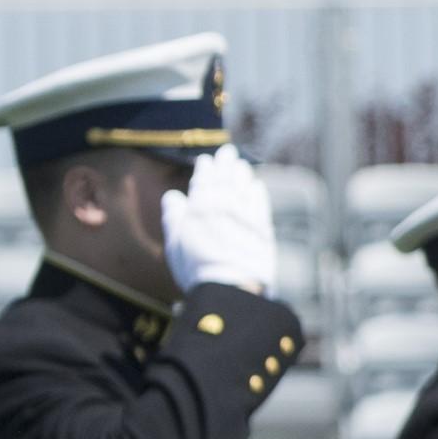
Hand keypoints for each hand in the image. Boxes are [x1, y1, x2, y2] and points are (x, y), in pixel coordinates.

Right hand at [160, 145, 274, 295]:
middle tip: (228, 151)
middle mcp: (226, 207)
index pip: (203, 181)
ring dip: (243, 174)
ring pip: (245, 188)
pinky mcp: (264, 230)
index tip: (206, 159)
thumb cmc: (197, 267)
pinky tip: (257, 186)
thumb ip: (174, 216)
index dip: (205, 168)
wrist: (232, 286)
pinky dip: (258, 193)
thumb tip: (174, 195)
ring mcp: (247, 217)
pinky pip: (260, 204)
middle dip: (226, 164)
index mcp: (201, 207)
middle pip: (226, 180)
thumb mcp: (175, 242)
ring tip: (242, 165)